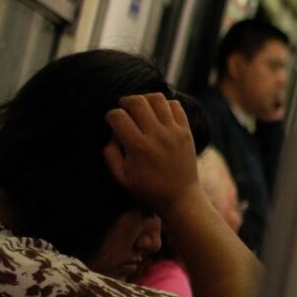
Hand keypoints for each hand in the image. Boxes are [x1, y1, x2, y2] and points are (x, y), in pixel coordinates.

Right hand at [103, 93, 199, 212]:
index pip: (118, 116)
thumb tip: (111, 132)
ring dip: (145, 99)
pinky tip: (159, 114)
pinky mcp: (186, 131)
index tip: (112, 123)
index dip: (110, 116)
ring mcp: (174, 132)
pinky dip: (165, 105)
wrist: (180, 198)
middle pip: (137, 101)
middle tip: (124, 110)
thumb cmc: (147, 190)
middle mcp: (157, 136)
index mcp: (139, 147)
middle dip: (125, 102)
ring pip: (157, 98)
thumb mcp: (120, 178)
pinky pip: (176, 106)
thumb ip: (110, 153)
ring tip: (141, 109)